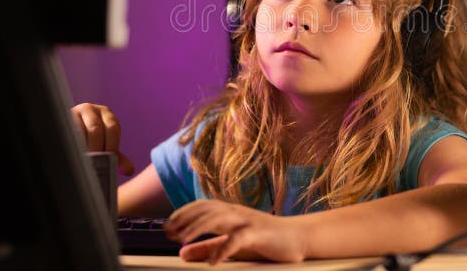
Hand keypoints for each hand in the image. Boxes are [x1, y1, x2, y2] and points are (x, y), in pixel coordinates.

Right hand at [71, 102, 134, 175]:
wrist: (65, 131)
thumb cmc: (90, 140)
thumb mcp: (105, 145)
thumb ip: (117, 157)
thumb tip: (129, 171)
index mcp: (106, 113)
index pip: (113, 128)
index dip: (112, 146)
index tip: (109, 162)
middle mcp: (90, 109)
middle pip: (95, 129)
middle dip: (96, 148)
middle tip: (94, 165)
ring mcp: (72, 112)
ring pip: (78, 131)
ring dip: (82, 148)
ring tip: (83, 162)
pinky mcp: (59, 120)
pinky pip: (65, 134)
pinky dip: (70, 146)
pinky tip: (71, 157)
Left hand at [164, 200, 306, 263]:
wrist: (298, 237)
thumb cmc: (265, 239)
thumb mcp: (232, 244)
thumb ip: (209, 247)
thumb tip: (183, 253)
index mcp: (231, 212)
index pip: (203, 205)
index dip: (183, 212)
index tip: (168, 225)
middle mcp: (237, 212)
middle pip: (207, 208)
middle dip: (185, 218)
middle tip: (170, 232)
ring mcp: (248, 221)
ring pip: (219, 217)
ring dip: (198, 227)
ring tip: (183, 240)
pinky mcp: (259, 233)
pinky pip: (238, 238)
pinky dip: (223, 248)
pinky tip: (213, 262)